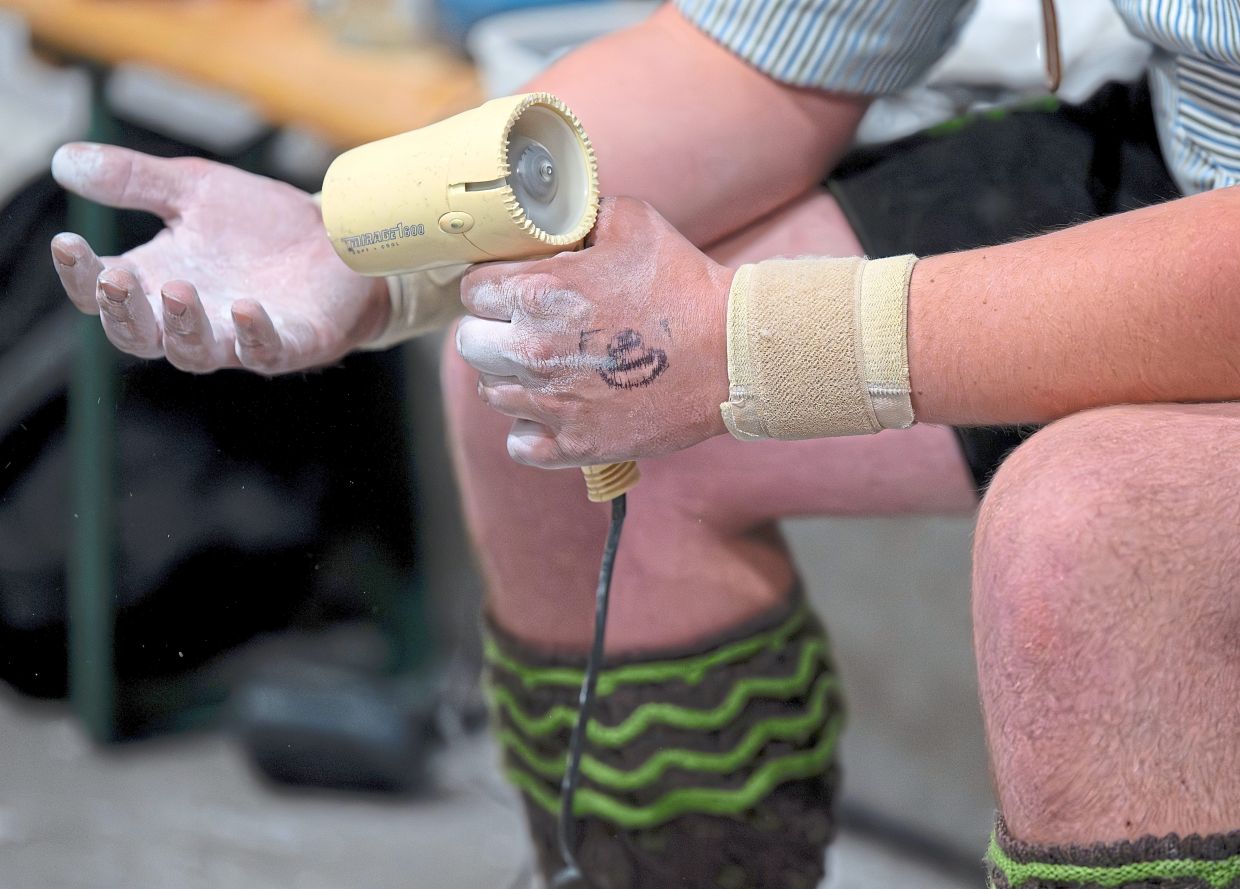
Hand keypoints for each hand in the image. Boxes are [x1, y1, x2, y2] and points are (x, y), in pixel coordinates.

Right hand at [50, 143, 389, 373]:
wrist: (336, 235)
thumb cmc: (260, 221)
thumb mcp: (195, 189)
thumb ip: (135, 180)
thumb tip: (64, 159)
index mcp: (158, 281)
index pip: (102, 293)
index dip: (79, 276)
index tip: (67, 242)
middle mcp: (193, 320)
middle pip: (139, 337)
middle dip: (123, 312)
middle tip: (114, 279)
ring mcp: (240, 338)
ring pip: (195, 354)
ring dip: (181, 326)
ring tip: (176, 290)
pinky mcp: (292, 344)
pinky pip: (265, 353)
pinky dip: (253, 336)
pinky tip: (245, 309)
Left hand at [456, 197, 732, 467]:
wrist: (731, 354)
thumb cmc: (683, 285)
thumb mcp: (632, 222)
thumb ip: (581, 216)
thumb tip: (555, 219)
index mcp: (538, 292)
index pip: (471, 290)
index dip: (491, 287)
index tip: (514, 291)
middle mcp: (533, 349)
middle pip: (470, 344)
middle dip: (492, 332)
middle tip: (524, 330)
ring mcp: (552, 402)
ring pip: (490, 393)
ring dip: (511, 379)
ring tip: (546, 369)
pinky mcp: (576, 443)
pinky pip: (519, 443)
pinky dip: (530, 429)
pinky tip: (554, 411)